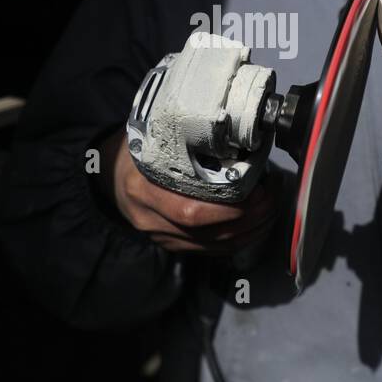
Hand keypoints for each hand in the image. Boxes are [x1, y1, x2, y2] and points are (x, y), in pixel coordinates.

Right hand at [99, 129, 278, 254]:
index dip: (230, 209)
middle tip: (273, 196)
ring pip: (214, 247)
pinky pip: (212, 251)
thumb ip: (184, 140)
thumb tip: (234, 130)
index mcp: (144, 189)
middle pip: (208, 233)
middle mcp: (151, 220)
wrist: (109, 175)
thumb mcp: (151, 137)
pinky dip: (240, 240)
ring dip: (251, 231)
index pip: (191, 211)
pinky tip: (257, 224)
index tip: (258, 190)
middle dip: (250, 219)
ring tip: (272, 208)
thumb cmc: (136, 149)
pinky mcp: (172, 245)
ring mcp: (161, 237)